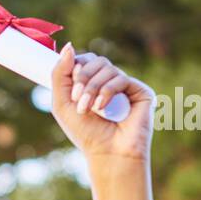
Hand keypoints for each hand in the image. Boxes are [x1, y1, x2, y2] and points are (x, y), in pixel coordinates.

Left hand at [49, 44, 155, 164]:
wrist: (107, 153)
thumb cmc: (85, 133)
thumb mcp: (62, 103)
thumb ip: (60, 74)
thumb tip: (68, 46)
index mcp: (93, 83)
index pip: (85, 60)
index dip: (75, 67)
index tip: (71, 90)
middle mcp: (111, 82)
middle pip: (96, 60)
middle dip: (82, 77)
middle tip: (77, 99)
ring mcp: (127, 86)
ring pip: (107, 67)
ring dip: (92, 87)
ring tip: (88, 108)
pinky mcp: (141, 92)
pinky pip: (121, 78)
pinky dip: (107, 92)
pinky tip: (102, 108)